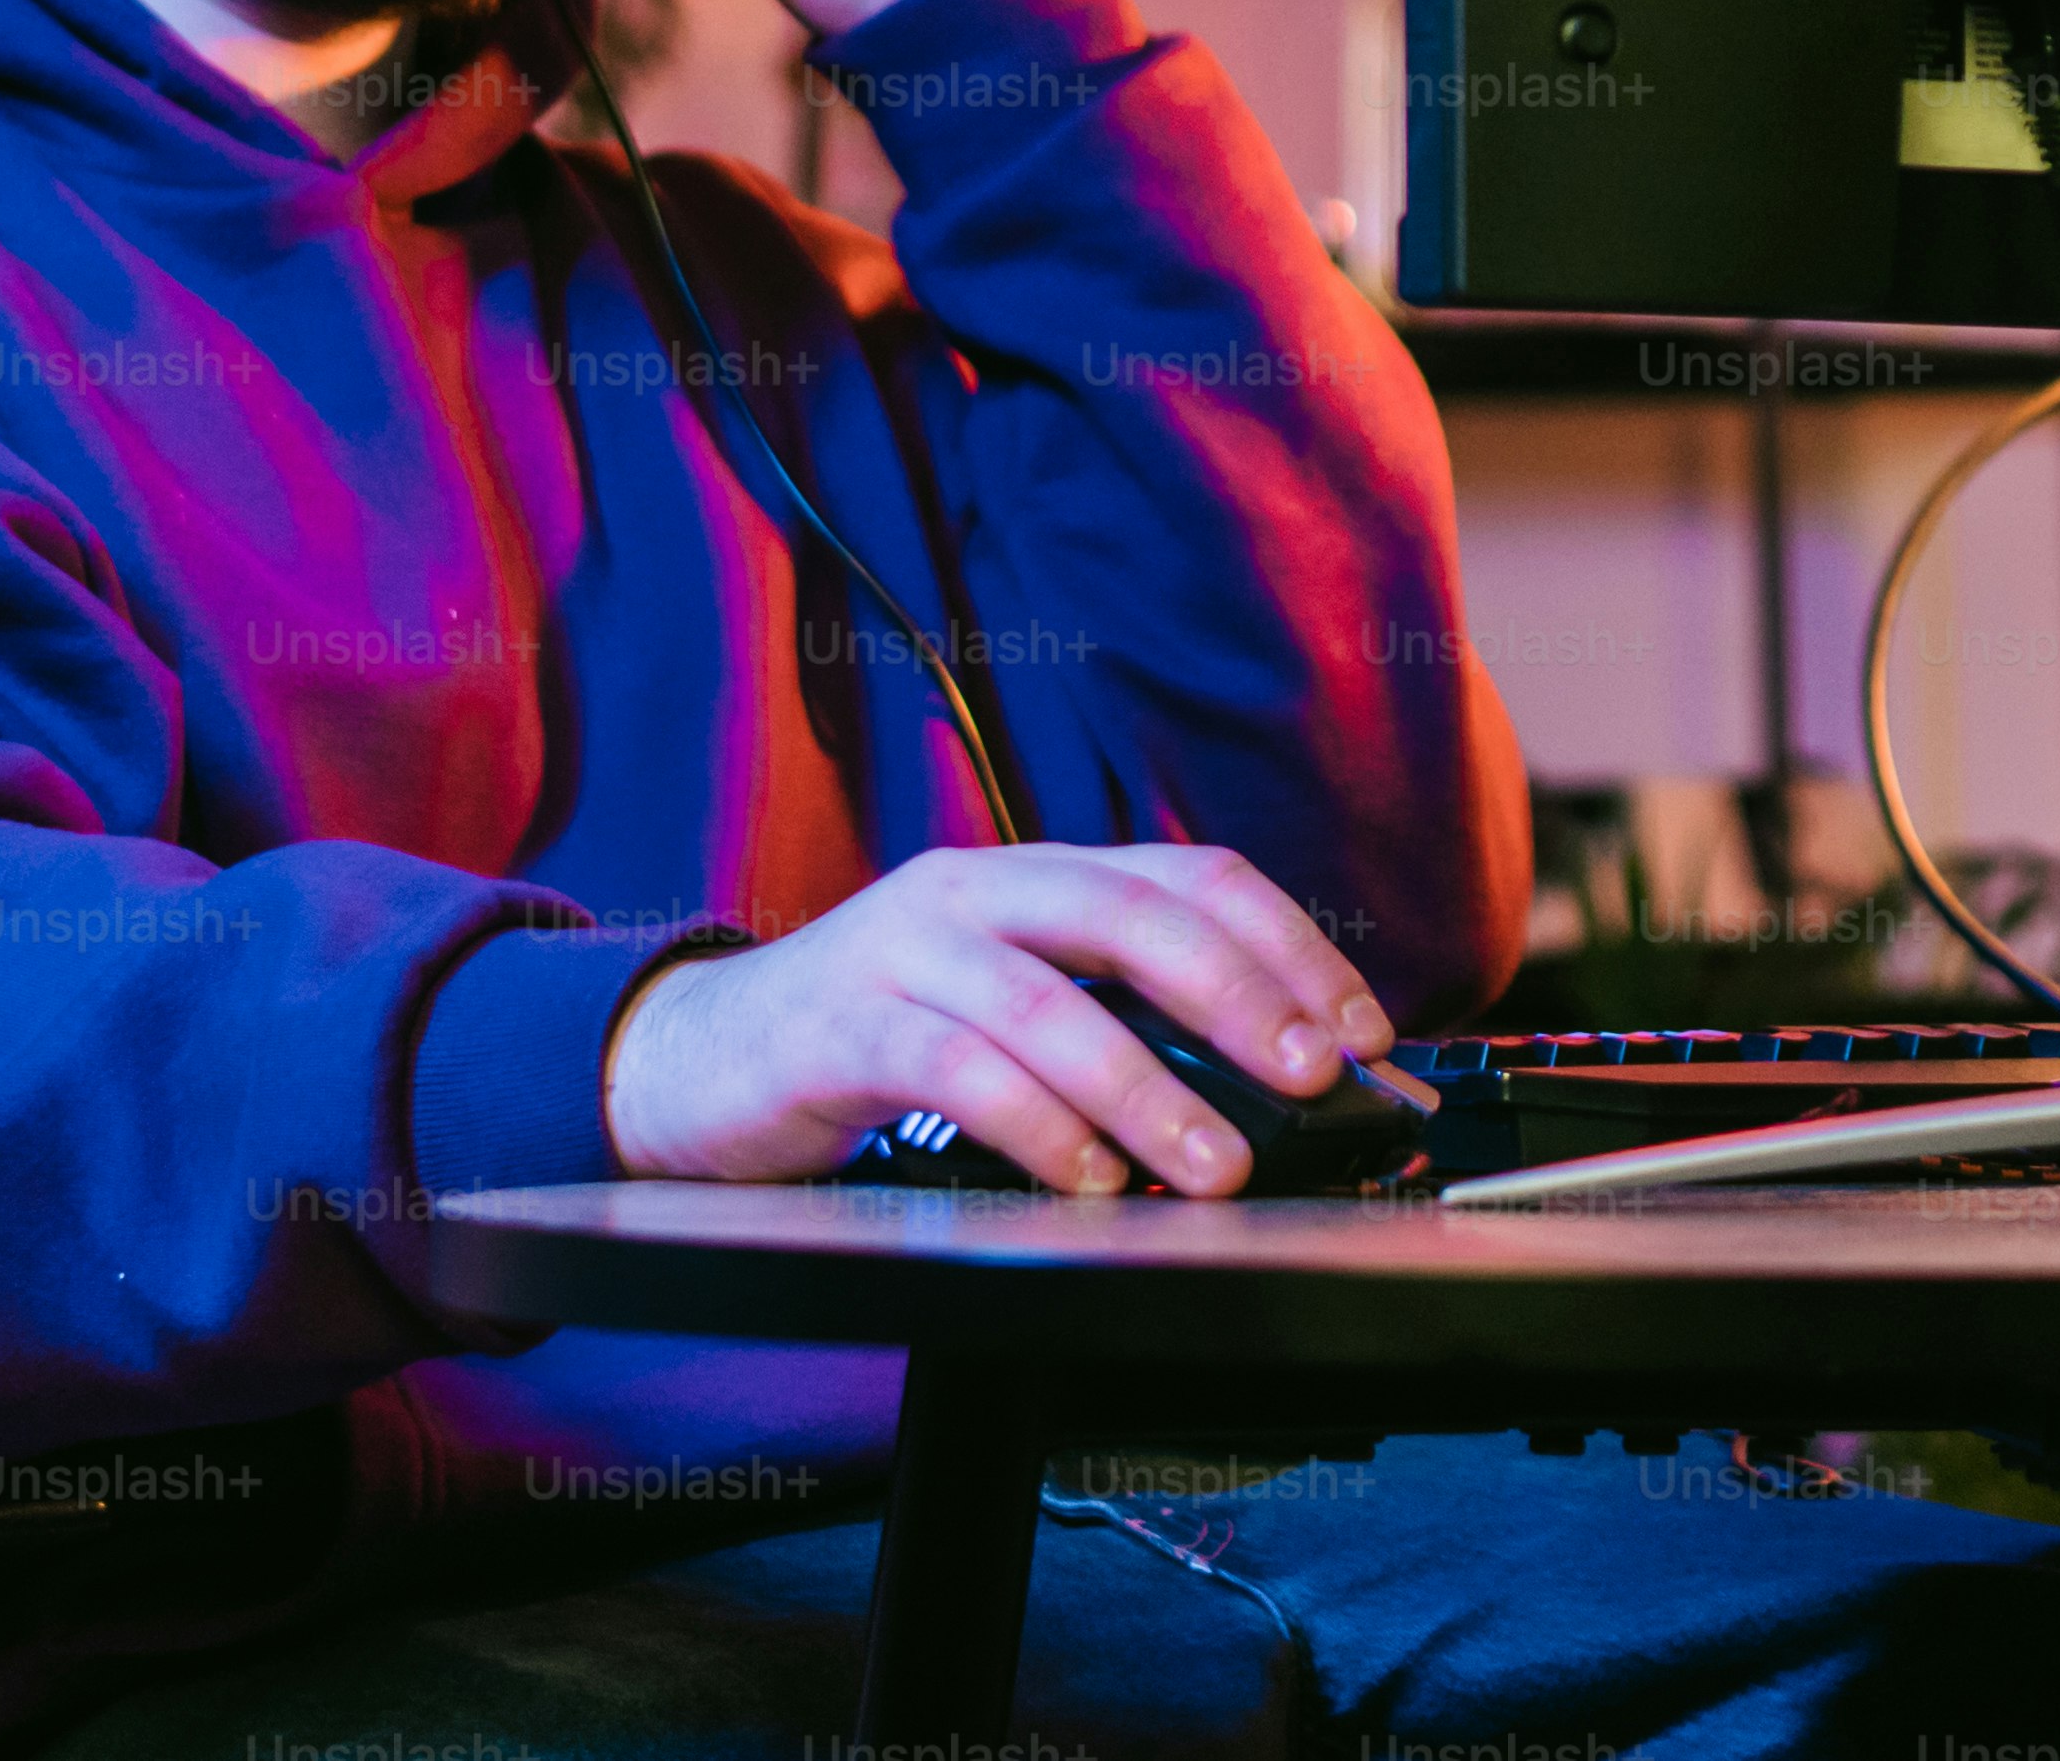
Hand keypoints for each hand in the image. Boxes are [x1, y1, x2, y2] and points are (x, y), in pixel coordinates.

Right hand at [599, 843, 1394, 1197]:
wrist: (697, 1062)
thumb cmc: (876, 1044)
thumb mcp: (1007, 1008)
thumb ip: (1115, 1021)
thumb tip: (1266, 1089)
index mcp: (1033, 878)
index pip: (1190, 877)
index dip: (1291, 947)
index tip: (1362, 1032)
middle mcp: (973, 891)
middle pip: (1133, 913)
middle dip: (1242, 996)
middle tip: (1311, 1078)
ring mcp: (901, 950)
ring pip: (1049, 1000)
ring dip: (1147, 1089)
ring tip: (1213, 1165)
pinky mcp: (841, 1026)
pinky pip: (955, 1066)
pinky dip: (1036, 1126)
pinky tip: (1085, 1181)